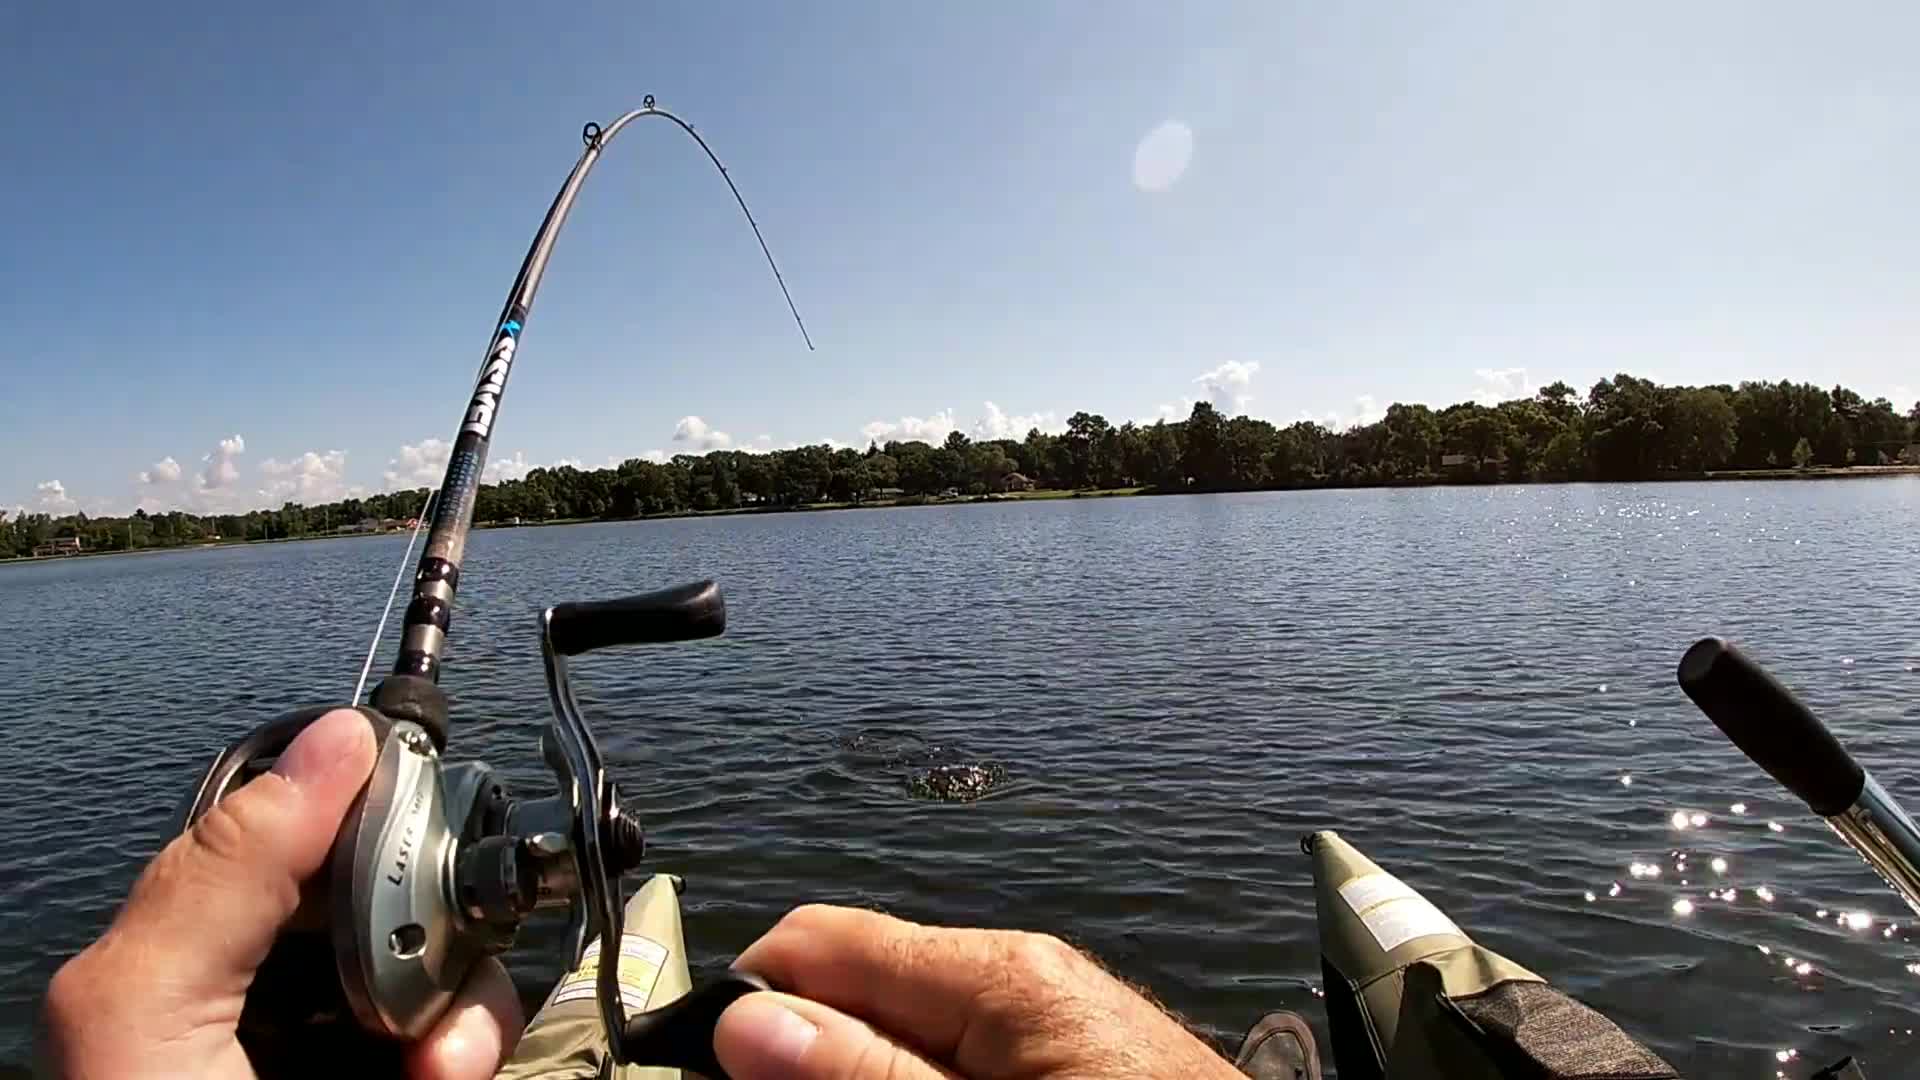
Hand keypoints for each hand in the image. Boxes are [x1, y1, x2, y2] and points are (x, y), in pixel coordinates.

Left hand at [41, 708, 523, 1078]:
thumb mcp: (146, 1009)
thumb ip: (225, 873)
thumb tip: (340, 737)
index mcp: (193, 947)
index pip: (297, 831)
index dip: (364, 809)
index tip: (419, 816)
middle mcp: (272, 988)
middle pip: (393, 887)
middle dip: (430, 910)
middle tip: (418, 963)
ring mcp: (347, 1041)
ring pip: (453, 962)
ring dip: (465, 998)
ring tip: (433, 1061)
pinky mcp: (411, 1073)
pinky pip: (475, 1033)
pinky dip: (474, 1050)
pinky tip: (442, 1077)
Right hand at [713, 904, 1242, 1079]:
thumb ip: (871, 1079)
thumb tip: (749, 1020)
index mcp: (997, 974)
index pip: (822, 939)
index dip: (750, 1002)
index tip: (705, 1077)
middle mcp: (1019, 977)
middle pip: (857, 986)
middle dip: (802, 1053)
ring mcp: (1045, 1020)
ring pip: (901, 1031)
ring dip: (855, 1072)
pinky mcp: (1065, 1058)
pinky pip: (957, 1057)